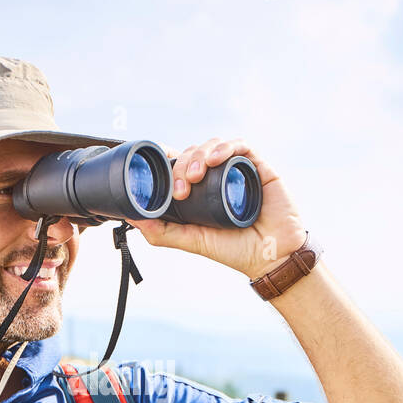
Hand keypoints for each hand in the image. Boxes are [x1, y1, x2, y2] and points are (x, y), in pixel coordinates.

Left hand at [121, 137, 307, 278]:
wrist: (272, 257)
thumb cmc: (235, 250)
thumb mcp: (191, 240)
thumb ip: (161, 230)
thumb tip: (130, 217)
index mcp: (201, 190)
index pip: (180, 164)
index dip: (167, 162)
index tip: (157, 176)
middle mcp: (218, 176)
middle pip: (193, 153)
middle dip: (181, 165)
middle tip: (180, 188)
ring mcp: (238, 169)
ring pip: (212, 145)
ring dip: (199, 155)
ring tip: (195, 176)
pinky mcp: (258, 166)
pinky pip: (240, 145)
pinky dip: (224, 148)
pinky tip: (215, 160)